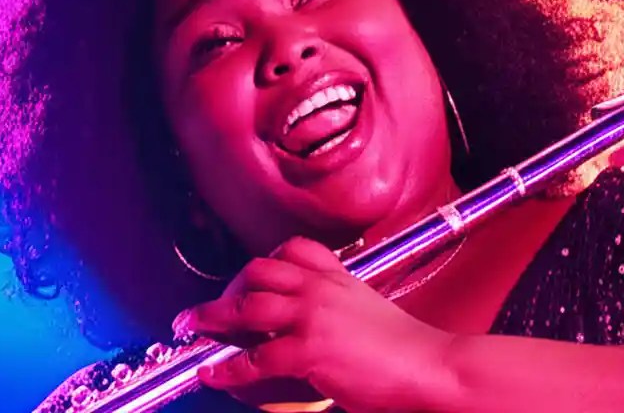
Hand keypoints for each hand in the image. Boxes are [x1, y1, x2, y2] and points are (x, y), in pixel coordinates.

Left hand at [182, 236, 456, 412]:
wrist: (431, 365)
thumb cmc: (408, 349)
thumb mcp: (370, 312)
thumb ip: (341, 309)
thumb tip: (317, 329)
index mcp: (338, 278)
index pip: (292, 249)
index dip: (262, 264)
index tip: (246, 278)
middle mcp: (321, 289)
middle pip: (258, 271)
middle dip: (225, 288)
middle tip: (204, 309)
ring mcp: (313, 316)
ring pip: (248, 305)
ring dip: (211, 318)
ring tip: (191, 329)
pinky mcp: (309, 349)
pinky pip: (255, 356)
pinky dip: (227, 367)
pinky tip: (213, 374)